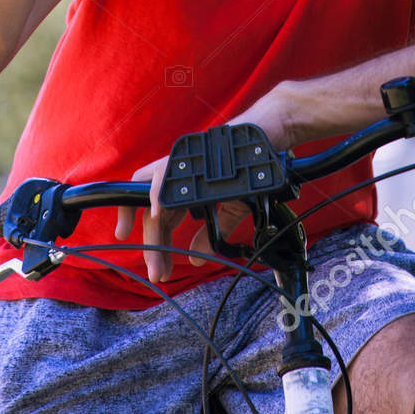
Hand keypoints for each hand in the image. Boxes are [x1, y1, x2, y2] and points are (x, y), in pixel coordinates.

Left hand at [114, 86, 298, 285]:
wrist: (264, 139)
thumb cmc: (248, 171)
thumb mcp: (230, 209)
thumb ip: (211, 233)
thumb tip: (196, 258)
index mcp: (182, 190)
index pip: (156, 214)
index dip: (150, 237)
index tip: (151, 263)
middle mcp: (175, 178)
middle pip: (152, 213)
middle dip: (153, 246)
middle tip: (159, 274)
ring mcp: (178, 165)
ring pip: (151, 198)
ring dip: (153, 229)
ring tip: (156, 259)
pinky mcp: (183, 155)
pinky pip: (161, 173)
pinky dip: (156, 193)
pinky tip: (158, 213)